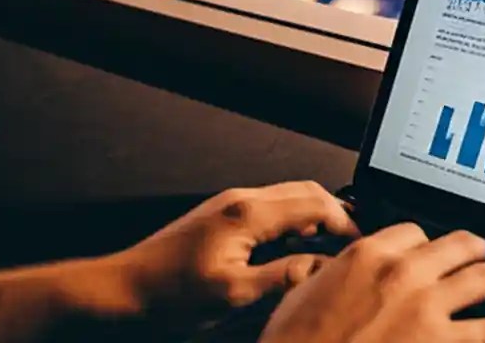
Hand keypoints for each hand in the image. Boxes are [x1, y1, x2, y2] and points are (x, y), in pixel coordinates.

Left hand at [111, 181, 358, 313]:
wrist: (124, 288)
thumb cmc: (169, 293)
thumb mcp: (233, 295)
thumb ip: (284, 278)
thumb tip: (322, 269)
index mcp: (248, 214)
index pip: (316, 203)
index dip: (346, 223)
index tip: (360, 244)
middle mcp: (241, 200)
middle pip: (307, 191)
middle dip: (336, 214)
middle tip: (351, 243)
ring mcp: (231, 204)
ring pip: (290, 196)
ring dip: (315, 217)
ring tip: (328, 247)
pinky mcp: (223, 213)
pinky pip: (271, 206)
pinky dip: (293, 220)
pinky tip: (294, 246)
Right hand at [259, 223, 484, 342]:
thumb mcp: (303, 296)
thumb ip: (332, 276)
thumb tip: (341, 273)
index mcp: (368, 255)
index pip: (412, 231)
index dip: (425, 242)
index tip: (431, 251)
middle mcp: (404, 273)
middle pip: (459, 245)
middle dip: (479, 249)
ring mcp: (428, 309)